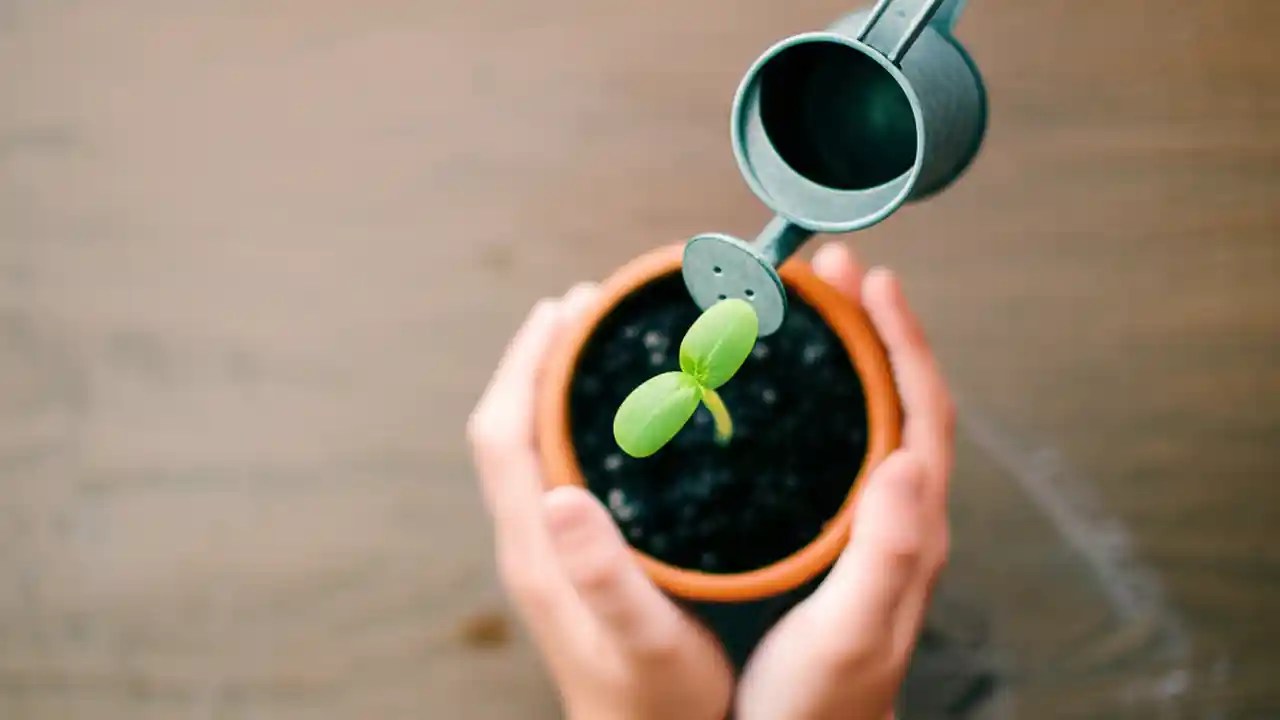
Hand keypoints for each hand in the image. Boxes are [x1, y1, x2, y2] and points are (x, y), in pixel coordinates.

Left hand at [467, 284, 733, 719]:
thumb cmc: (657, 699)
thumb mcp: (640, 640)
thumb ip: (602, 574)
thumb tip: (561, 494)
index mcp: (535, 548)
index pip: (503, 433)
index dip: (524, 363)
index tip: (566, 307)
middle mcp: (529, 540)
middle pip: (511, 427)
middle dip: (540, 357)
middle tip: (592, 305)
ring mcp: (545, 549)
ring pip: (532, 444)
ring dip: (556, 384)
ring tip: (603, 341)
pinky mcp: (568, 557)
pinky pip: (558, 466)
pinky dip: (579, 421)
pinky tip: (625, 417)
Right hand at [735, 242, 954, 719]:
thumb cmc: (820, 702)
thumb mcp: (851, 632)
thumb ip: (887, 554)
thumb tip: (910, 459)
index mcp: (911, 528)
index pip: (923, 412)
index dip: (902, 340)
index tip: (870, 280)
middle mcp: (894, 516)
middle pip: (896, 398)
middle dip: (870, 325)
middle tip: (827, 269)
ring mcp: (859, 524)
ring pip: (862, 418)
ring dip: (843, 354)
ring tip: (802, 306)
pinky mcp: (823, 535)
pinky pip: (827, 449)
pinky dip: (810, 402)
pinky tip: (768, 392)